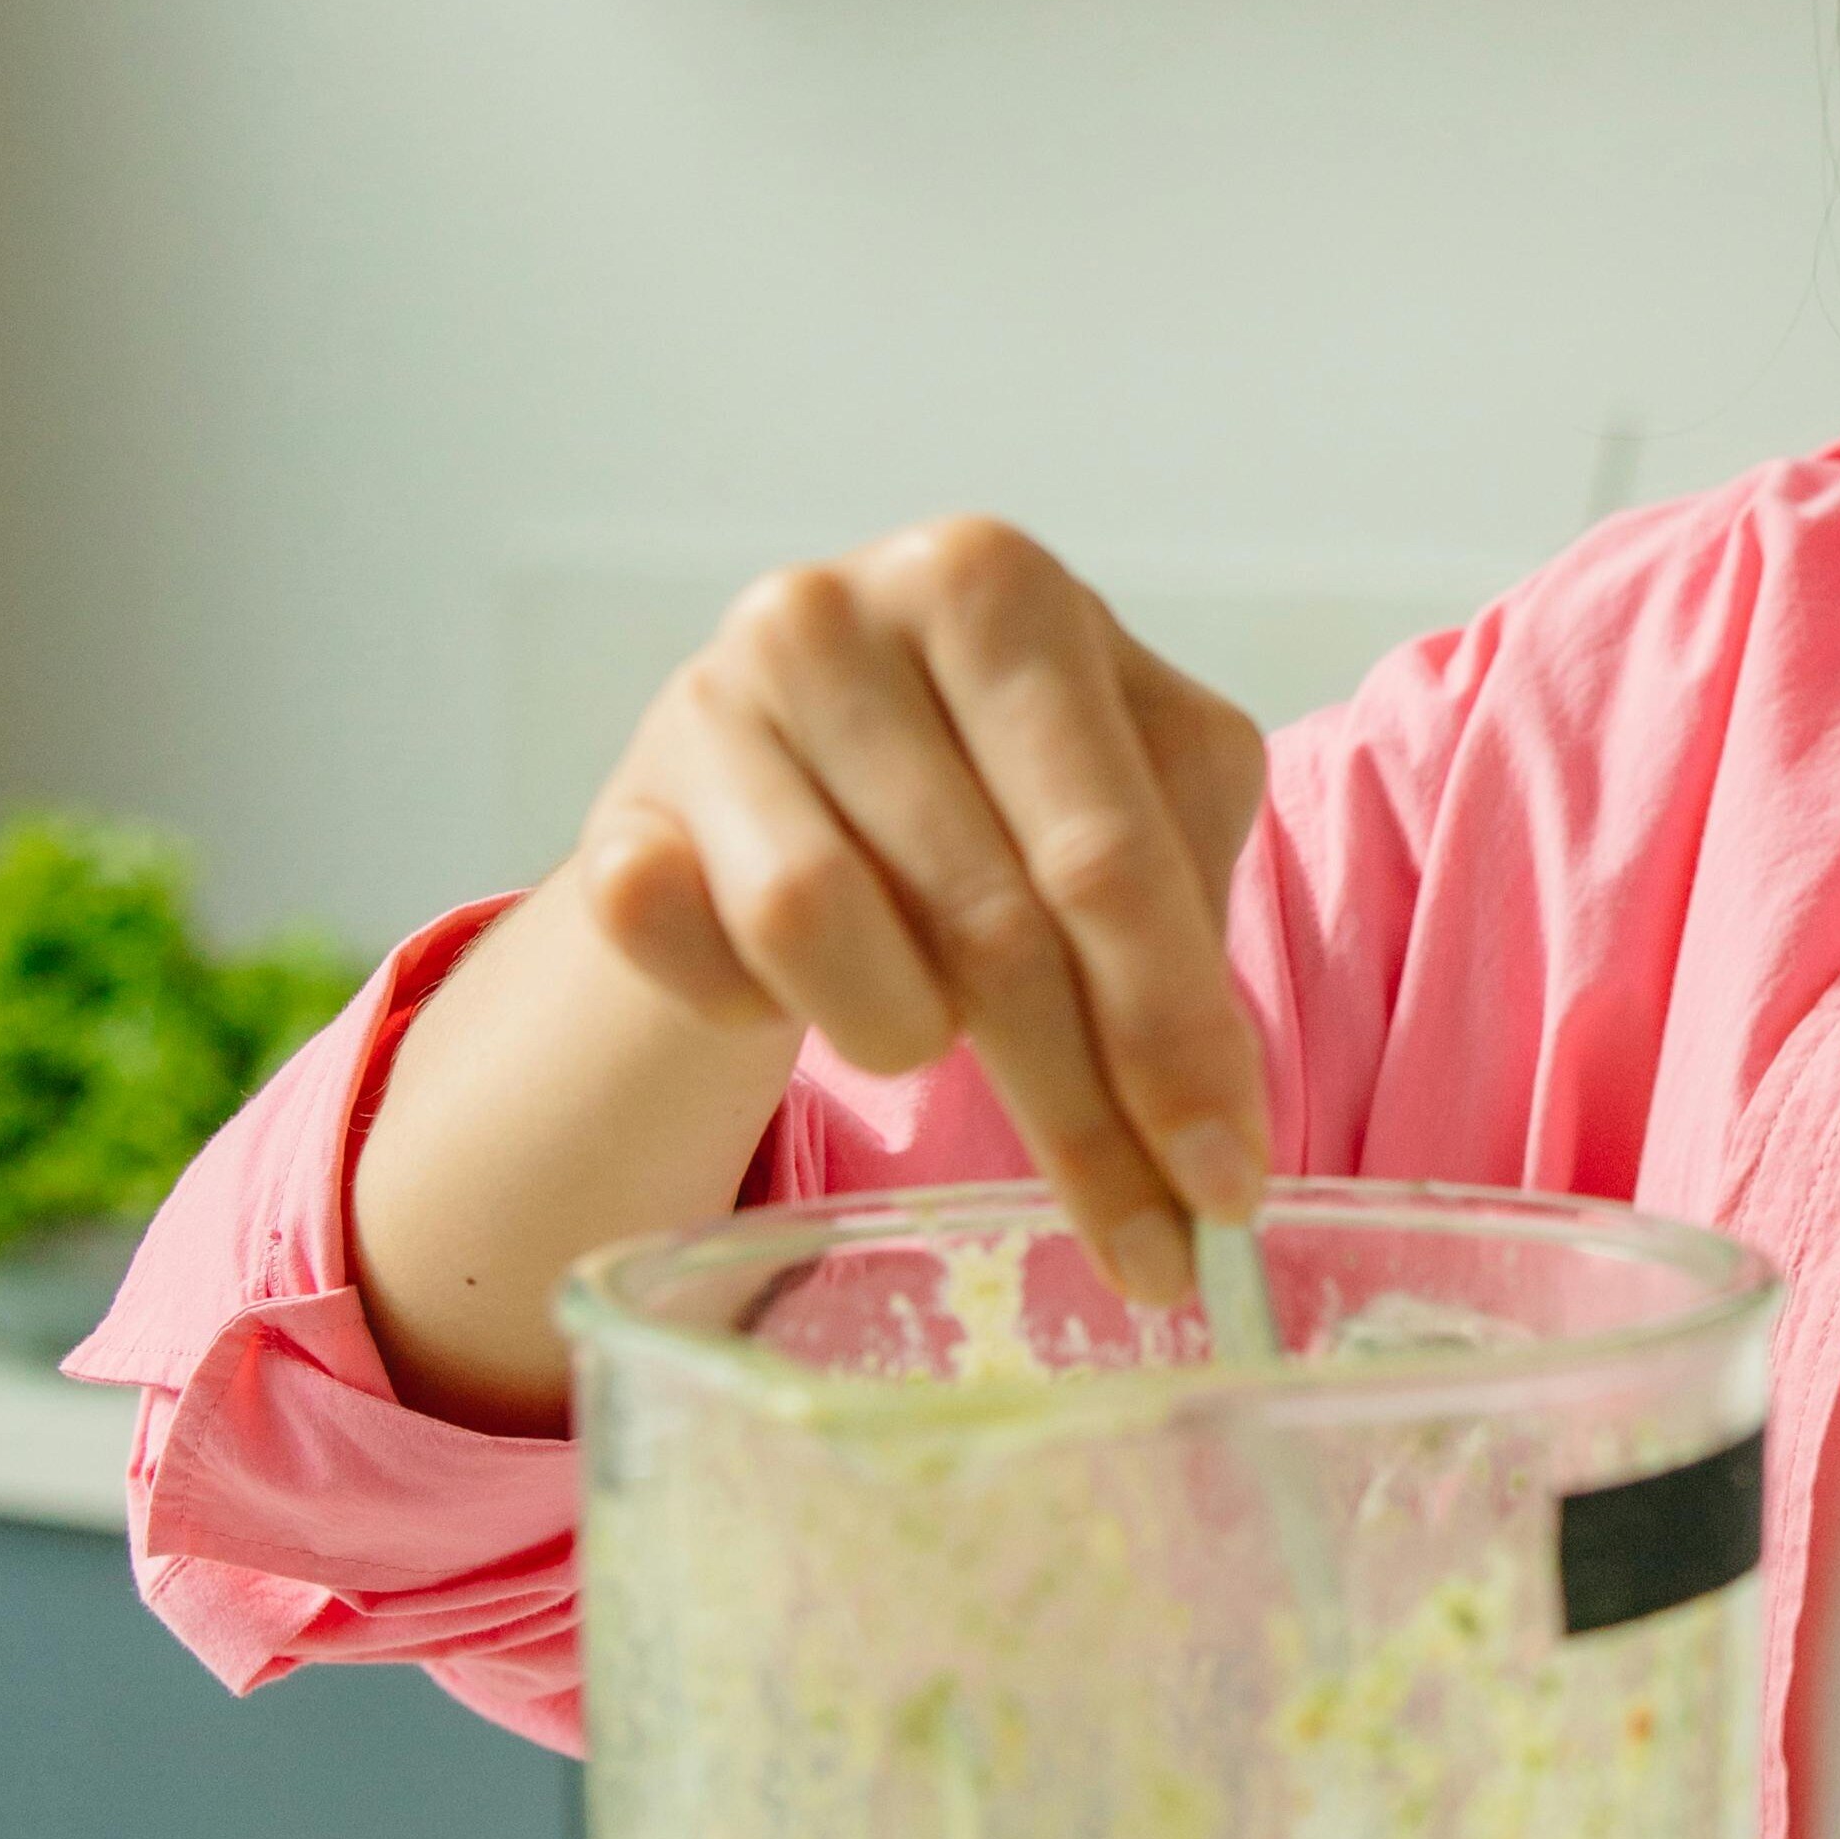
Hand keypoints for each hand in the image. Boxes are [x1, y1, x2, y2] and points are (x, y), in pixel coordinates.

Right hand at [575, 518, 1270, 1302]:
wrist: (791, 755)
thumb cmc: (1001, 783)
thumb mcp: (1130, 803)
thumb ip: (1182, 941)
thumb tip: (1217, 1154)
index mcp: (998, 588)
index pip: (1109, 856)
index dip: (1175, 1038)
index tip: (1225, 1191)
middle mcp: (840, 613)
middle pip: (987, 921)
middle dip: (1085, 1114)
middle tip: (1149, 1250)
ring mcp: (707, 705)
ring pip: (824, 937)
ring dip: (904, 1028)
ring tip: (931, 1020)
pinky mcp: (614, 815)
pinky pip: (691, 960)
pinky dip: (758, 1008)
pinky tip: (795, 991)